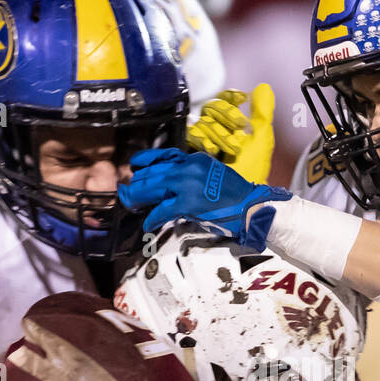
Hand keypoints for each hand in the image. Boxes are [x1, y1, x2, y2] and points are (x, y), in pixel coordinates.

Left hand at [119, 148, 290, 250]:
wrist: (253, 207)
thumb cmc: (237, 196)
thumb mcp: (213, 175)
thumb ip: (194, 175)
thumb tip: (174, 185)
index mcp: (195, 159)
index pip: (164, 156)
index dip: (145, 161)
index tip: (134, 166)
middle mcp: (189, 167)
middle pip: (153, 173)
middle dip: (136, 184)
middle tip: (126, 192)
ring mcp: (188, 184)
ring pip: (151, 188)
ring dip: (137, 198)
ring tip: (130, 204)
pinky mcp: (188, 202)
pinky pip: (162, 210)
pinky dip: (152, 218)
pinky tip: (147, 224)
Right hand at [187, 84, 275, 184]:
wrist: (242, 195)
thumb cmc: (253, 170)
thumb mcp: (261, 138)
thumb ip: (263, 112)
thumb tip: (263, 87)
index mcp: (231, 124)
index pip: (225, 101)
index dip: (230, 97)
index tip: (242, 98)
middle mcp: (215, 130)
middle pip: (211, 108)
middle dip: (227, 114)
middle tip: (240, 127)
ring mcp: (202, 141)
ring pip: (203, 121)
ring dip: (219, 133)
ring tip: (231, 148)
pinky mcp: (191, 152)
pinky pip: (190, 135)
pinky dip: (202, 140)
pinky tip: (212, 150)